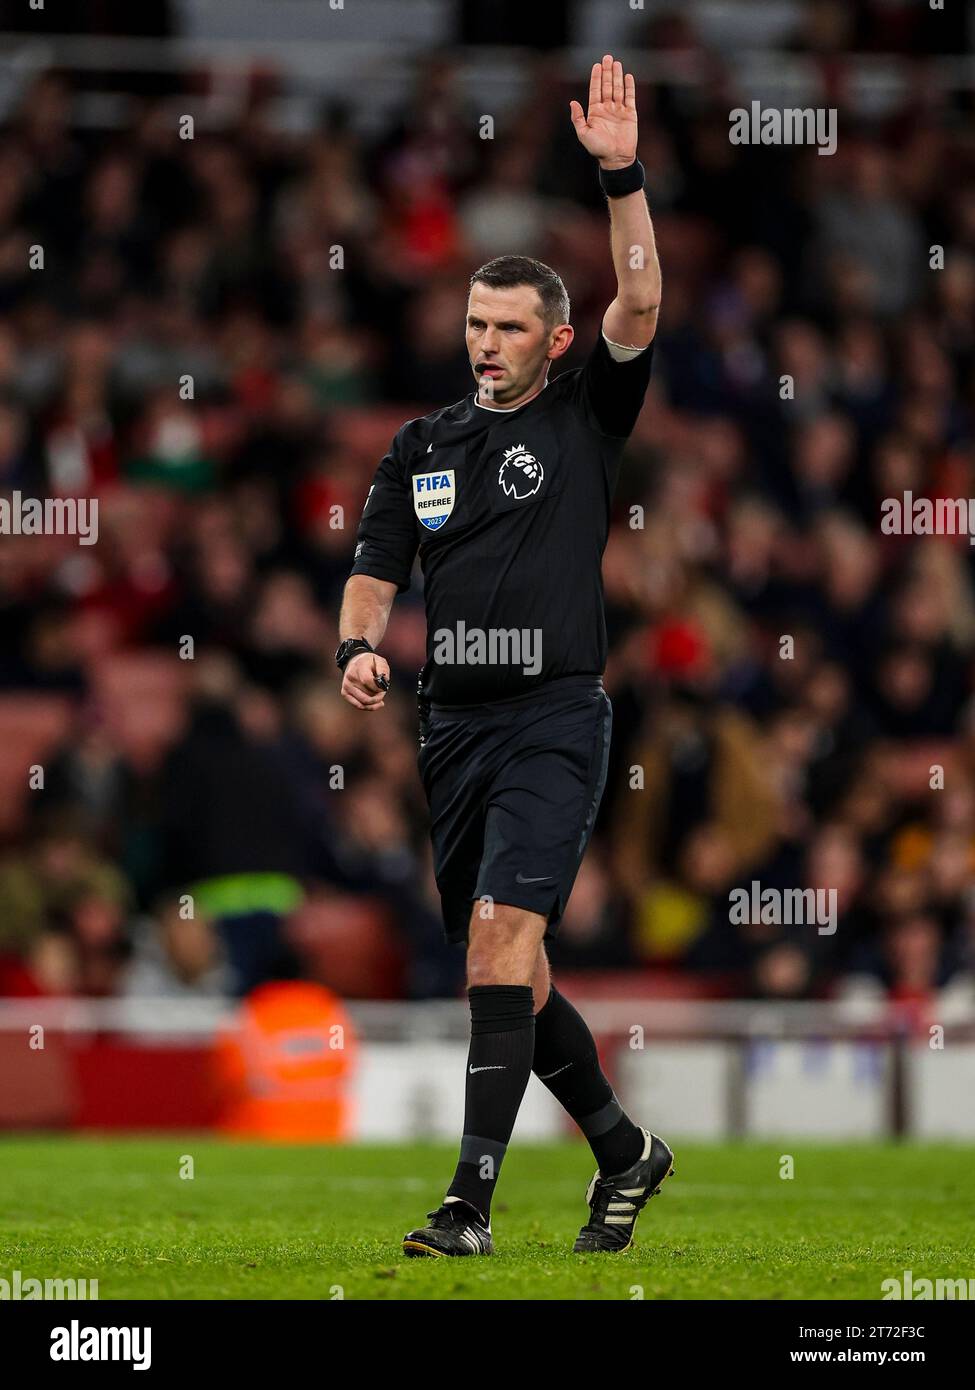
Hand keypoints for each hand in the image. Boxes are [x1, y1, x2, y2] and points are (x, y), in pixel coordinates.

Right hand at [341, 651, 390, 710]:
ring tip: (380, 696)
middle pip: (367, 694)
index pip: (368, 681)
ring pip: (364, 702)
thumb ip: (383, 670)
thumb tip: (384, 682)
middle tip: (383, 691)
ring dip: (375, 702)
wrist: (356, 662)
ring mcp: (346, 685)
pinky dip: (370, 707)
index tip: (385, 688)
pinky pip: (359, 705)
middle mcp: (350, 676)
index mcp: (358, 666)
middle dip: (379, 695)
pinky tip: (377, 703)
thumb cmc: (370, 663)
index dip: (378, 688)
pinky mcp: (344, 693)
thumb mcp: (380, 661)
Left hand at [569, 54, 637, 168]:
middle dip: (607, 72)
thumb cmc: (599, 149)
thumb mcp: (584, 134)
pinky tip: (628, 76)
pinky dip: (629, 87)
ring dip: (617, 76)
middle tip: (607, 57)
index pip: (595, 90)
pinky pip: (630, 97)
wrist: (616, 159)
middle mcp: (607, 109)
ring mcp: (619, 110)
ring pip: (618, 89)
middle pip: (607, 86)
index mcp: (595, 112)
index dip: (596, 78)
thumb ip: (578, 118)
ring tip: (616, 63)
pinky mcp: (630, 114)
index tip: (597, 65)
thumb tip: (572, 102)